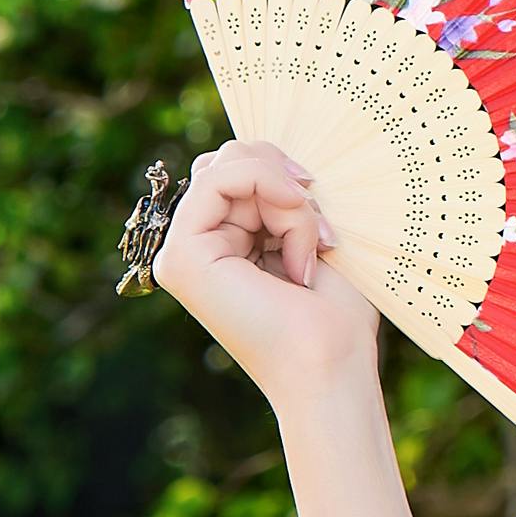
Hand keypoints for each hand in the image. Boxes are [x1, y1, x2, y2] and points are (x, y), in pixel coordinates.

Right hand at [150, 137, 379, 413]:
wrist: (330, 365)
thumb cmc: (334, 316)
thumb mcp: (309, 234)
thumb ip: (280, 193)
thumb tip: (269, 151)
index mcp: (222, 242)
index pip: (239, 170)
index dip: (286, 176)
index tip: (326, 221)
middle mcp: (195, 245)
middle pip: (230, 160)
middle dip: (285, 182)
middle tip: (321, 235)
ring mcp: (181, 251)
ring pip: (230, 166)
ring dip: (287, 200)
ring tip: (309, 250)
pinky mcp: (182, 254)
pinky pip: (221, 177)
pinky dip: (272, 194)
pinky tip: (295, 245)